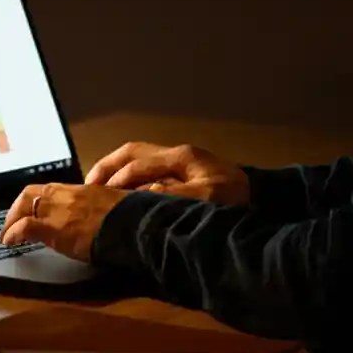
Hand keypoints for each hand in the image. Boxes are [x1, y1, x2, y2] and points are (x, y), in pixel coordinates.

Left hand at [0, 183, 128, 261]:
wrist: (134, 227)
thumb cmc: (130, 220)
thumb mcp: (113, 207)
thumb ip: (99, 208)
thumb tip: (95, 216)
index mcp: (82, 189)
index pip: (50, 188)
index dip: (37, 200)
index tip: (32, 211)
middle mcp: (67, 194)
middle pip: (31, 193)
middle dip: (18, 207)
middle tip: (11, 223)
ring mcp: (59, 209)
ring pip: (25, 204)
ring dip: (12, 220)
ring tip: (7, 235)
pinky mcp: (54, 227)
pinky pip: (25, 226)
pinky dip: (14, 232)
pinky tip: (11, 242)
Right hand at [84, 141, 250, 205]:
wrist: (265, 199)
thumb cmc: (237, 199)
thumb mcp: (207, 197)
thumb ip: (173, 195)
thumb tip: (142, 194)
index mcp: (180, 157)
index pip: (136, 162)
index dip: (114, 179)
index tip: (96, 196)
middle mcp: (177, 155)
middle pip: (132, 153)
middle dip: (106, 168)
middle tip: (87, 189)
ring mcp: (181, 164)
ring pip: (138, 160)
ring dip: (116, 173)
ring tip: (98, 192)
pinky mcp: (185, 175)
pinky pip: (149, 172)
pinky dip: (131, 182)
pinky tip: (124, 198)